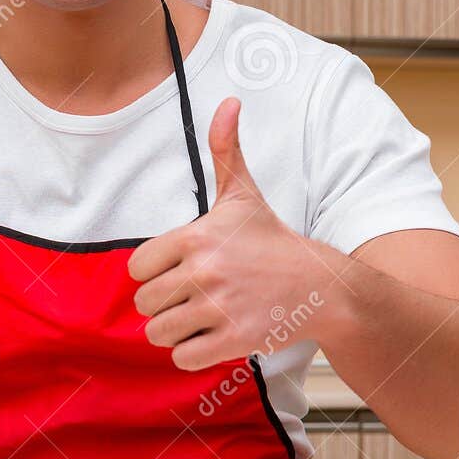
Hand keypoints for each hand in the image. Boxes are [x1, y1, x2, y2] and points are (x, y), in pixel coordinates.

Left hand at [129, 98, 326, 370]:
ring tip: (200, 318)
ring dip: (174, 331)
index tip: (179, 270)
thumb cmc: (273, 240)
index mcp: (196, 237)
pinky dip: (191, 353)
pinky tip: (212, 337)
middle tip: (194, 297)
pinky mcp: (232, 340)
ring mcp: (217, 308)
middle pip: (145, 303)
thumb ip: (226, 150)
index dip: (154, 272)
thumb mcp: (244, 194)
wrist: (320, 286)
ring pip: (158, 333)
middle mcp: (203, 272)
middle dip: (164, 304)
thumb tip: (229, 101)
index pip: (137, 267)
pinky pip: (182, 358)